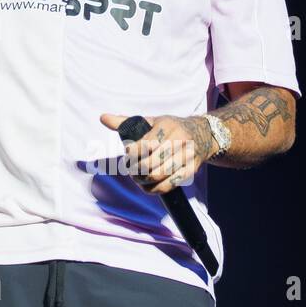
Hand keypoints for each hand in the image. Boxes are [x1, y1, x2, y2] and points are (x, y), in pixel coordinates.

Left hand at [99, 113, 215, 195]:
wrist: (202, 135)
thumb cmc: (170, 127)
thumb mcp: (151, 120)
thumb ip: (125, 122)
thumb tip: (102, 118)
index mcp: (167, 126)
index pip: (144, 144)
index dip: (131, 152)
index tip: (128, 153)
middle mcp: (179, 141)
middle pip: (149, 163)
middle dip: (134, 169)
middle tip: (130, 168)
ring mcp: (187, 157)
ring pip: (158, 176)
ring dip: (142, 180)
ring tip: (136, 176)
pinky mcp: (191, 170)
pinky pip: (169, 185)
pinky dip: (154, 189)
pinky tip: (147, 185)